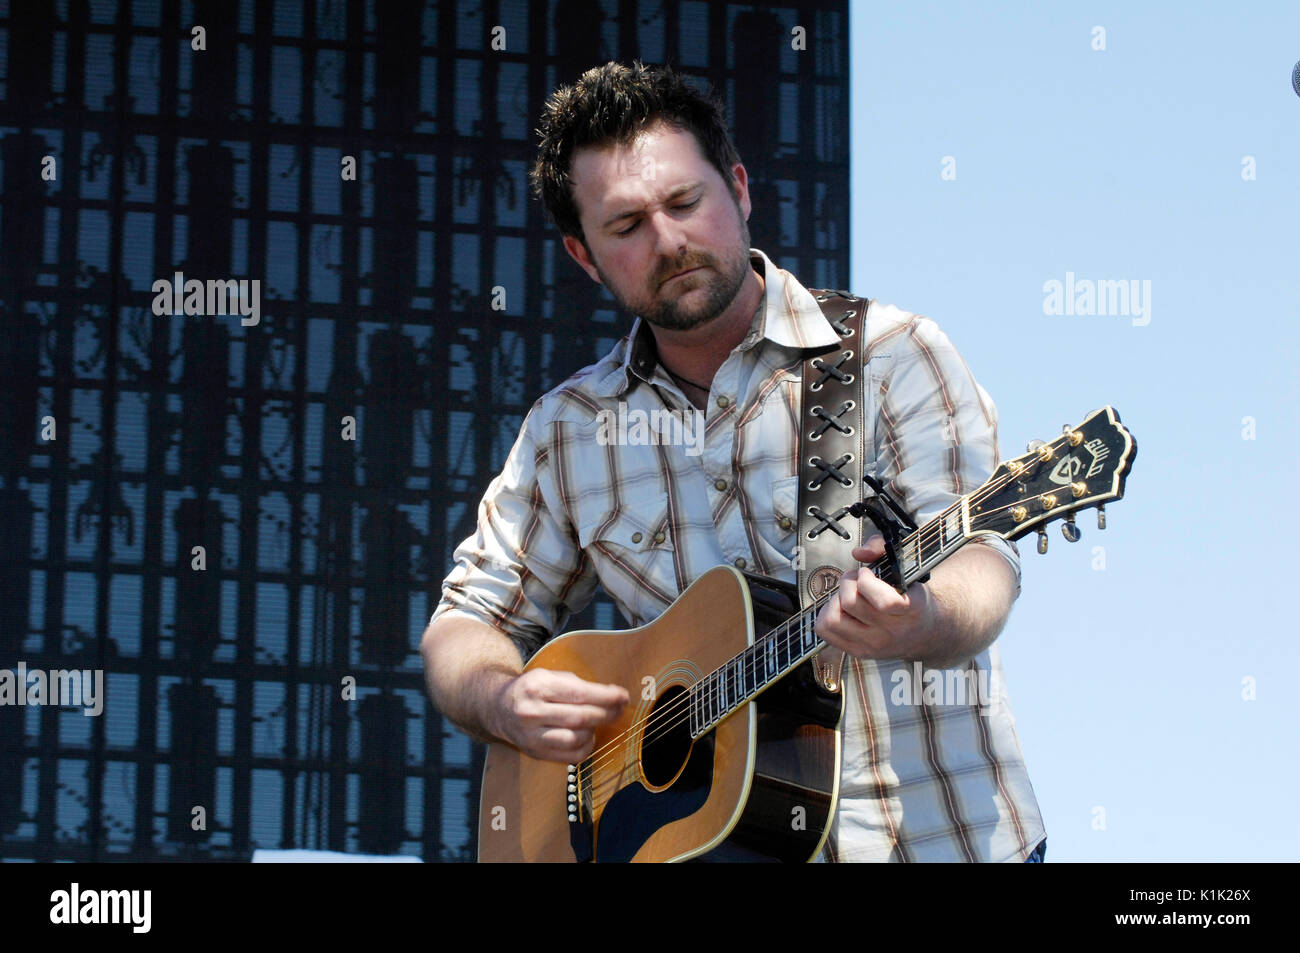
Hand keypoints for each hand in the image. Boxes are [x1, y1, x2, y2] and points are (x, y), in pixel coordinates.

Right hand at [492, 669, 629, 762]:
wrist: (498, 708)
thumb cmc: (532, 690)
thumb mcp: (550, 676)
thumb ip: (578, 685)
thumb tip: (612, 697)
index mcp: (538, 686)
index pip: (580, 693)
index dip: (606, 697)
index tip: (623, 696)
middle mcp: (532, 711)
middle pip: (580, 717)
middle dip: (607, 713)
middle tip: (620, 709)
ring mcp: (532, 734)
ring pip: (575, 738)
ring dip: (594, 730)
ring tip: (599, 721)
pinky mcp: (534, 751)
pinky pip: (569, 755)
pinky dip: (585, 747)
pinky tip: (588, 737)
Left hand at [815, 535, 935, 659]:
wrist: (924, 633)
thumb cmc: (912, 598)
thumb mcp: (907, 569)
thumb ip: (883, 548)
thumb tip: (859, 552)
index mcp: (911, 610)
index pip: (884, 601)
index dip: (867, 580)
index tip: (867, 573)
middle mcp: (892, 631)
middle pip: (850, 603)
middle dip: (847, 582)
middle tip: (855, 580)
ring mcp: (874, 645)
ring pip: (833, 619)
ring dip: (835, 600)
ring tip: (847, 595)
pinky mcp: (858, 652)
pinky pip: (825, 631)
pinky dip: (827, 614)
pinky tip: (841, 609)